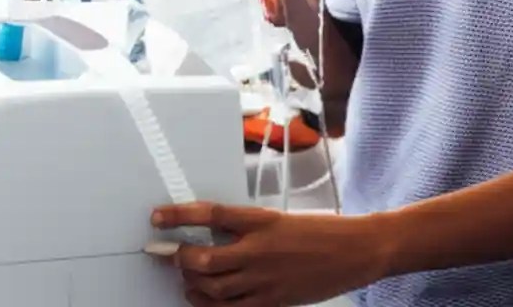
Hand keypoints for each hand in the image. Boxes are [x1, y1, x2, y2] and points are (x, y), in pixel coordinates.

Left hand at [149, 202, 390, 306]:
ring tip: (185, 279)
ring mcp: (265, 279)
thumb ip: (245, 227)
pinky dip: (211, 305)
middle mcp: (258, 250)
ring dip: (191, 282)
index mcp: (260, 221)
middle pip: (204, 258)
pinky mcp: (273, 301)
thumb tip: (211, 234)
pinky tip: (202, 299)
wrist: (356, 251)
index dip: (178, 216)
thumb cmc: (319, 232)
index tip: (156, 218)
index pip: (209, 215)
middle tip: (169, 254)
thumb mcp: (278, 219)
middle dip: (180, 258)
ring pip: (213, 287)